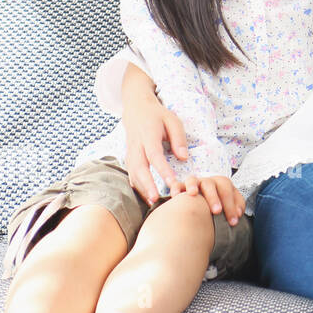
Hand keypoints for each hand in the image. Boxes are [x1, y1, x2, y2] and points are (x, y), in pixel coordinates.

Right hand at [121, 64, 187, 204]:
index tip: (172, 182)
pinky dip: (138, 186)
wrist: (136, 109)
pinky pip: (131, 174)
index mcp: (148, 136)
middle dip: (147, 184)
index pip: (154, 155)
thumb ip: (178, 138)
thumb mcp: (172, 120)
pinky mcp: (128, 158)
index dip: (162, 170)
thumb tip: (184, 158)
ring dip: (141, 189)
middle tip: (155, 199)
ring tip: (152, 203)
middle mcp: (136, 146)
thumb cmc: (158, 115)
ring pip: (132, 173)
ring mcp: (130, 153)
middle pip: (139, 168)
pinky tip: (147, 197)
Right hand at [180, 174, 244, 225]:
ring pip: (192, 180)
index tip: (233, 222)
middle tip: (217, 211)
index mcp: (221, 184)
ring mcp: (193, 184)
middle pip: (211, 184)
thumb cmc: (219, 204)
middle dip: (214, 197)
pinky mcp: (180, 188)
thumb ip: (237, 207)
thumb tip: (238, 214)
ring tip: (193, 194)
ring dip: (192, 185)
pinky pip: (176, 185)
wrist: (203, 203)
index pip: (227, 190)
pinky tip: (176, 196)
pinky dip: (175, 189)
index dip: (231, 205)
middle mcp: (207, 182)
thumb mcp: (230, 204)